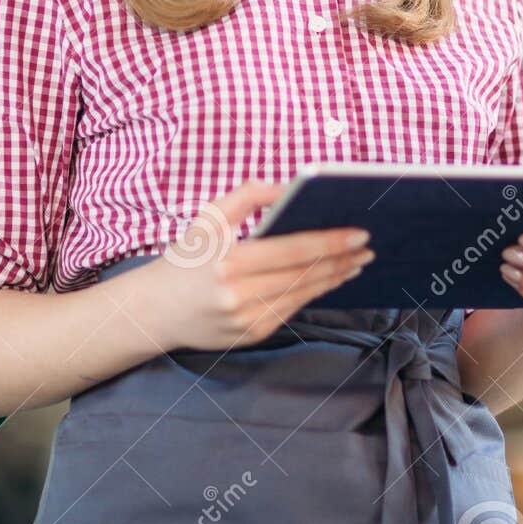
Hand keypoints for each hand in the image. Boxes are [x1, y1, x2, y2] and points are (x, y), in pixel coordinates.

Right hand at [134, 179, 376, 351]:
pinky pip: (293, 309)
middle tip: (367, 246)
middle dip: (341, 260)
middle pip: (305, 275)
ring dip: (334, 278)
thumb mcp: (208, 218)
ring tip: (356, 262)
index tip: (359, 233)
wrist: (155, 311)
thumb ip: (248, 195)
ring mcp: (248, 320)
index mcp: (228, 262)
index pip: (293, 250)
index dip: (330, 242)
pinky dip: (313, 292)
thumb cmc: (185, 258)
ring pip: (304, 295)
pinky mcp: (253, 336)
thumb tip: (290, 187)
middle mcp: (239, 296)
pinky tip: (329, 278)